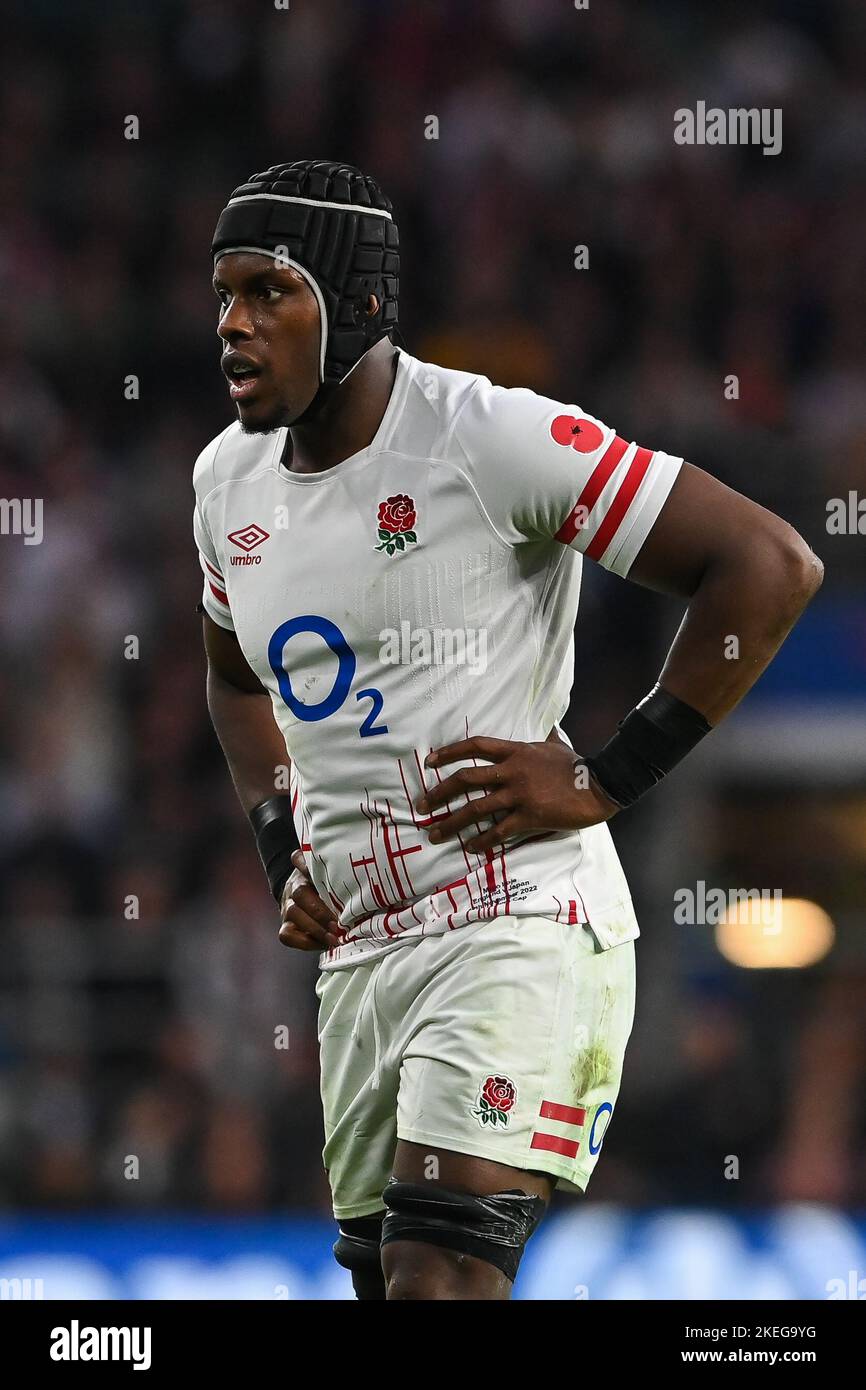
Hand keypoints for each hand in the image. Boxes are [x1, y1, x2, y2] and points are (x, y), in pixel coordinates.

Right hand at [278, 850, 340, 950]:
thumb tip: (357, 872)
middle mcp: (293, 887)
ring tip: (334, 938)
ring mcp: (287, 908)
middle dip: (320, 911)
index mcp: (304, 872)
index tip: (313, 870)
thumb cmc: (326, 889)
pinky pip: (287, 935)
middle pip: (300, 894)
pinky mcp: (285, 926)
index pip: (299, 860)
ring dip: (315, 929)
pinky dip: (306, 942)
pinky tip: (324, 944)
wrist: (305, 900)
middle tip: (338, 923)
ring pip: (294, 915)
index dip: (304, 864)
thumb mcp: (331, 878)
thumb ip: (338, 873)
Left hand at [415, 735, 619, 854]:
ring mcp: (519, 795)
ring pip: (476, 809)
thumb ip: (543, 738)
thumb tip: (545, 726)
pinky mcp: (530, 816)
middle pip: (466, 780)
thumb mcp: (555, 745)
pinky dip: (483, 841)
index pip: (475, 747)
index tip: (429, 761)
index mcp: (516, 751)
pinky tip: (471, 848)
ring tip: (435, 833)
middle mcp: (512, 771)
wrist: (600, 784)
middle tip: (422, 805)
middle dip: (440, 793)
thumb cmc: (576, 765)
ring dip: (452, 823)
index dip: (449, 752)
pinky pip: (499, 831)